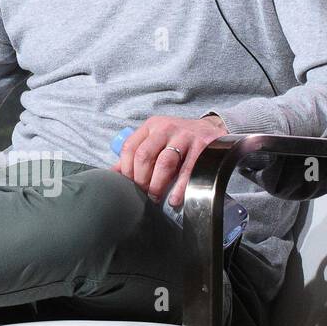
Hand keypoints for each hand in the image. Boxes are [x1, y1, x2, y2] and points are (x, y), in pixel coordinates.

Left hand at [111, 113, 227, 208]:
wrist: (212, 129)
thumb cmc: (179, 138)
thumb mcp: (157, 139)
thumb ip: (137, 153)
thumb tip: (114, 174)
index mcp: (151, 126)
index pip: (130, 147)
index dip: (126, 169)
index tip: (128, 185)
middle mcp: (166, 128)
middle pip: (144, 155)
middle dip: (140, 179)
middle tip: (142, 194)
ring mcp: (185, 136)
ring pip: (164, 162)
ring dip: (157, 184)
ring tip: (155, 198)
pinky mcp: (203, 146)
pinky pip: (189, 170)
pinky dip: (180, 187)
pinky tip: (175, 199)